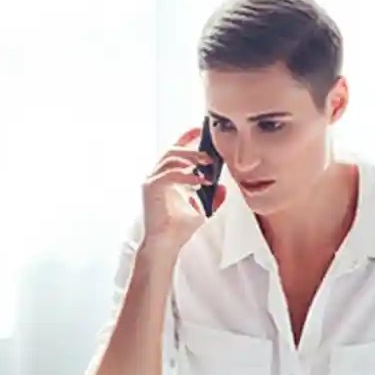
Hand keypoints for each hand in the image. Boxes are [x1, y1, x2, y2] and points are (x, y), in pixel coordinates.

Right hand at [139, 127, 226, 257]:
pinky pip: (169, 174)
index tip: (200, 129)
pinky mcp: (150, 189)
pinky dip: (186, 175)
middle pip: (172, 150)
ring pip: (170, 158)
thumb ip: (212, 198)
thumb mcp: (202, 210)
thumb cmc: (179, 230)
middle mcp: (156, 176)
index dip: (186, 138)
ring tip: (207, 164)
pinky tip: (200, 180)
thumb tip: (224, 187)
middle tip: (210, 153)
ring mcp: (151, 181)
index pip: (174, 151)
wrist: (167, 245)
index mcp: (166, 177)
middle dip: (192, 148)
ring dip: (190, 158)